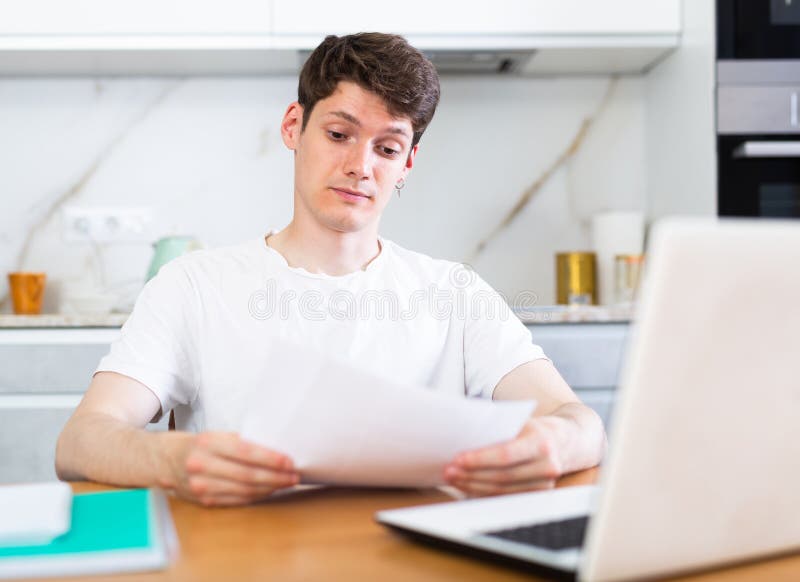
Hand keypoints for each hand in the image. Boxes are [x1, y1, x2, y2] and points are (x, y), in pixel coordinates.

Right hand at [160, 432, 298, 506]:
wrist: (164, 460)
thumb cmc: (198, 444)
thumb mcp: (215, 435)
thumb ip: (239, 441)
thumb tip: (273, 448)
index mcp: (207, 443)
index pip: (245, 452)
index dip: (270, 458)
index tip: (288, 461)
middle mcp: (202, 465)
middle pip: (247, 474)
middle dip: (275, 476)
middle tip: (294, 476)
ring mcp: (201, 486)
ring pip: (243, 490)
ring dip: (269, 488)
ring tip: (286, 483)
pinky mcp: (204, 500)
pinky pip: (236, 500)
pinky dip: (256, 496)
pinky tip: (269, 491)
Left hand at [443, 416, 566, 496]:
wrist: (566, 440)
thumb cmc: (534, 428)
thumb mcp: (520, 421)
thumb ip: (498, 430)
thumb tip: (463, 437)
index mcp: (541, 442)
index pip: (506, 455)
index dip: (480, 459)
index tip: (458, 459)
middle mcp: (547, 466)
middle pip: (502, 476)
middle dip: (471, 475)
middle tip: (449, 470)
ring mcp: (545, 484)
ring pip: (502, 490)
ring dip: (473, 486)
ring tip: (453, 478)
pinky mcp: (538, 495)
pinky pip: (506, 497)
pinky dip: (484, 492)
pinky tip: (467, 486)